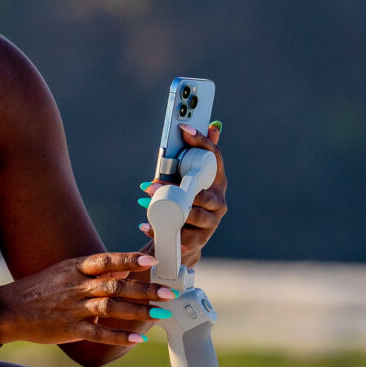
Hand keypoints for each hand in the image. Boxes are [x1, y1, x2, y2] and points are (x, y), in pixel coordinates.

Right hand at [0, 250, 176, 346]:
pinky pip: (98, 333)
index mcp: (76, 268)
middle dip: (145, 290)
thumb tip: (124, 269)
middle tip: (169, 293)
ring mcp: (73, 308)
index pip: (107, 260)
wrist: (9, 310)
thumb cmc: (40, 289)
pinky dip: (118, 336)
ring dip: (138, 312)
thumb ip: (95, 272)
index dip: (130, 260)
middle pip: (116, 285)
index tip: (153, 261)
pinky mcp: (70, 329)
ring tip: (161, 314)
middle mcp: (77, 287)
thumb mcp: (66, 272)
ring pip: (111, 308)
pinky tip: (136, 340)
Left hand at [138, 121, 227, 267]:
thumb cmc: (185, 201)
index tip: (183, 127)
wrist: (184, 239)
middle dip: (174, 188)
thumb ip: (196, 154)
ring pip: (193, 214)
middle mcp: (219, 200)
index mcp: (217, 180)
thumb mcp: (186, 178)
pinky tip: (146, 225)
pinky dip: (161, 230)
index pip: (214, 156)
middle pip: (200, 192)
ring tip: (147, 204)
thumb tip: (213, 126)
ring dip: (168, 209)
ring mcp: (211, 221)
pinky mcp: (200, 240)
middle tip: (151, 185)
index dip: (201, 141)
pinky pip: (183, 235)